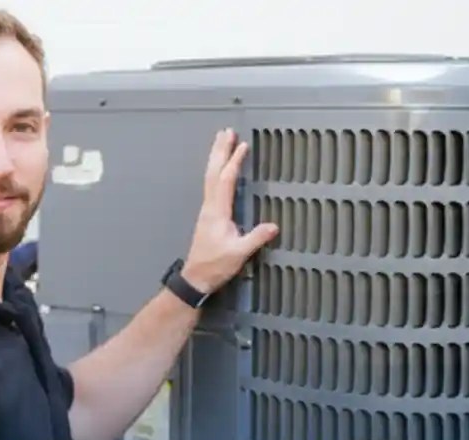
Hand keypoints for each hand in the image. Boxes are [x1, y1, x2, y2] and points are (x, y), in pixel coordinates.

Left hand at [180, 128, 279, 293]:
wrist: (195, 278)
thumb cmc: (214, 266)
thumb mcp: (239, 254)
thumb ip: (256, 238)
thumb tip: (273, 226)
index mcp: (217, 212)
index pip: (225, 180)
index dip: (234, 162)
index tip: (242, 146)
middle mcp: (209, 207)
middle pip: (214, 172)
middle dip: (220, 151)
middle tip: (226, 132)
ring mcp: (207, 210)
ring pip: (210, 177)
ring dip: (216, 158)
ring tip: (221, 142)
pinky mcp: (208, 215)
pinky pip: (211, 185)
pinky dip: (215, 171)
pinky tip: (218, 169)